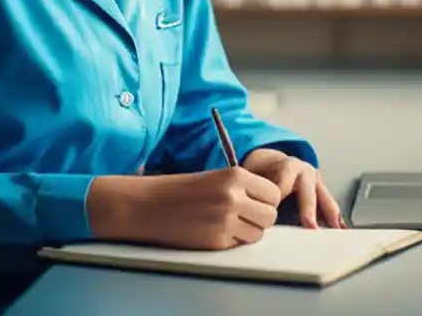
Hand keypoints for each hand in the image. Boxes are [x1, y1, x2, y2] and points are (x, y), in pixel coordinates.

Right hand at [89, 169, 281, 250]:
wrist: (148, 205)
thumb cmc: (181, 190)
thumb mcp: (217, 178)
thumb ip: (244, 188)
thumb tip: (272, 205)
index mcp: (235, 176)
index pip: (274, 193)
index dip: (266, 200)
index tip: (255, 202)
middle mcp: (234, 197)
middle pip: (270, 216)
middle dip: (260, 219)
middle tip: (243, 217)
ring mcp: (225, 221)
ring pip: (258, 234)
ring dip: (247, 233)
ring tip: (226, 225)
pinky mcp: (216, 241)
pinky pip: (239, 245)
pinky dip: (231, 242)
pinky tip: (213, 232)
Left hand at [241, 148, 346, 229]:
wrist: (270, 163)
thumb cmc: (262, 173)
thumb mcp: (254, 175)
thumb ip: (253, 189)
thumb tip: (247, 208)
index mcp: (287, 166)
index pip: (283, 182)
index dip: (279, 196)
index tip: (275, 212)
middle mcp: (305, 172)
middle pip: (309, 190)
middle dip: (309, 208)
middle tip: (310, 226)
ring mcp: (317, 182)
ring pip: (325, 198)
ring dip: (330, 215)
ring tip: (335, 231)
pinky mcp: (322, 193)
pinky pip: (330, 206)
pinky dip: (335, 218)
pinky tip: (340, 228)